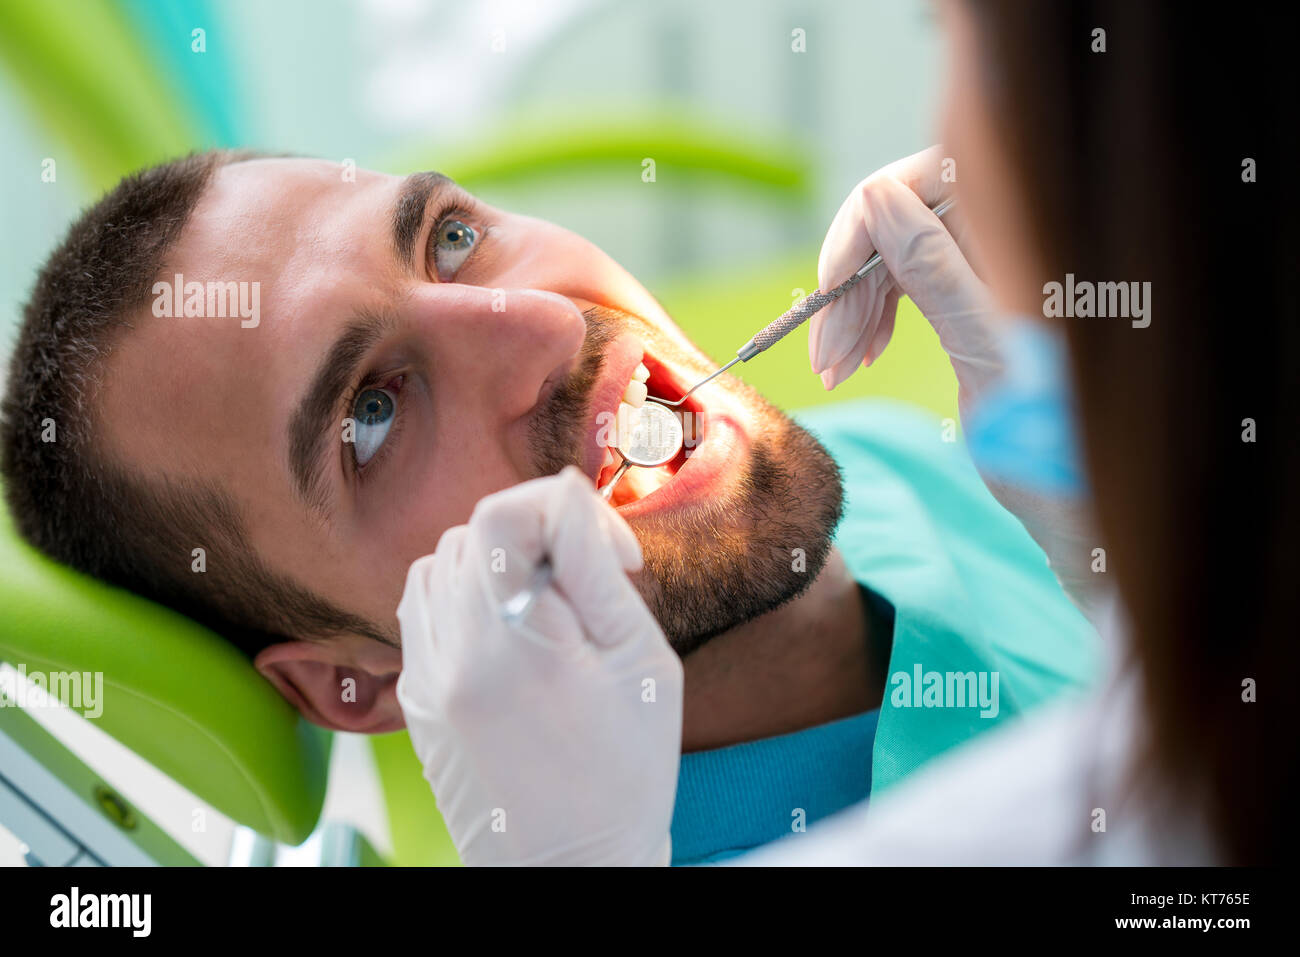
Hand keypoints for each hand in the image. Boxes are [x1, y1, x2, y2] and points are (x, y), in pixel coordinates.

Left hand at [395, 466, 682, 865]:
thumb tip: (568, 503)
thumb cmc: (625, 771)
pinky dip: (465, 596)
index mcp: (516, 643)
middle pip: (475, 532)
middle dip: (540, 535)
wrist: (573, 868)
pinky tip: (510, 630)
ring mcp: (426, 678)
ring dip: (497, 561)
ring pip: (441, 562)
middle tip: (590, 586)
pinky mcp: (418, 698)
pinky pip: (424, 608)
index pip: (507, 513)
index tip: (613, 556)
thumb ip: (595, 572)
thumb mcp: (641, 661)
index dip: (569, 511)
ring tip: (547, 606)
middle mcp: (453, 655)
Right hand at [811, 148, 1108, 623]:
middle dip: (853, 283)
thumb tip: (874, 198)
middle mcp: (1012, 230)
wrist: (1075, 491)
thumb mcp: (988, 344)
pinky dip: (874, 319)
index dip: (863, 227)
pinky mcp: (975, 292)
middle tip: (823, 354)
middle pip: (902, 219)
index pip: (923, 179)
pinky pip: (908, 283)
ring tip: (833, 369)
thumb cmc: (1054, 429)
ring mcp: (992, 259)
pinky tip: (859, 359)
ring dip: (855, 308)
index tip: (827, 291)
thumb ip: (935, 266)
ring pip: (896, 255)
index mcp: (1030, 227)